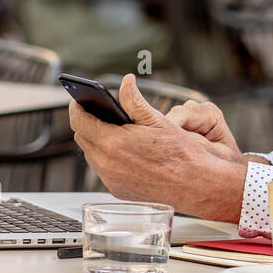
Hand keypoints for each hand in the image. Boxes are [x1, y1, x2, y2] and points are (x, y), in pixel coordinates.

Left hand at [69, 74, 244, 221]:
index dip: (77, 108)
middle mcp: (108, 163)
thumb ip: (135, 100)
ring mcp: (111, 179)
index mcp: (114, 142)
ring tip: (112, 131)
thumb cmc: (181, 152)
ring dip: (97, 142)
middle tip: (99, 114)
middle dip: (87, 124)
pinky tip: (123, 152)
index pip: (79, 121)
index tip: (79, 101)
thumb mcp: (158, 119)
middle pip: (82, 138)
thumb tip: (126, 82)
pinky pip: (103, 171)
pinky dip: (108, 159)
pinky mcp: (117, 190)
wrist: (195, 185)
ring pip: (92, 155)